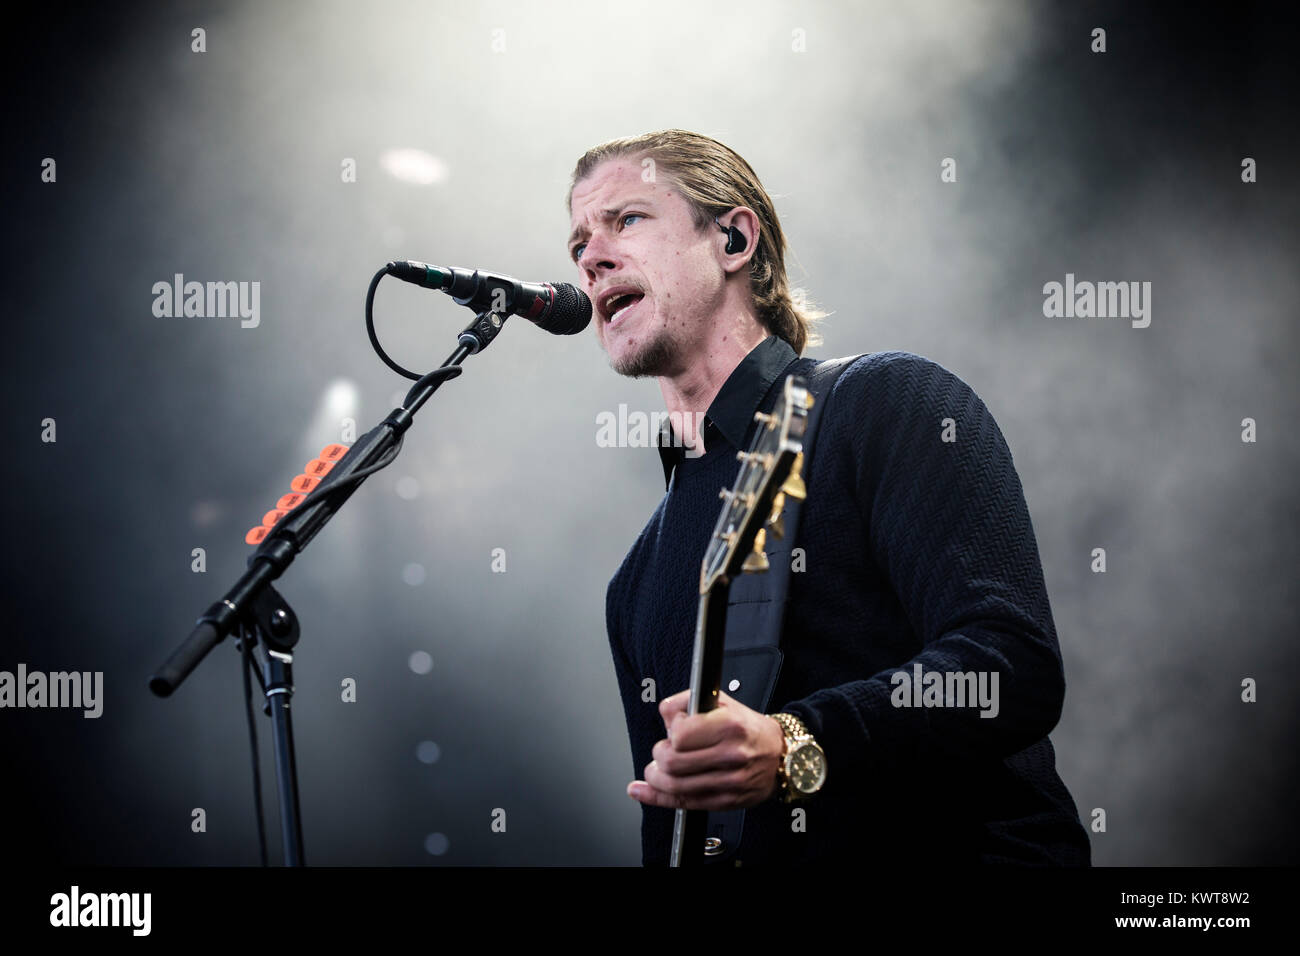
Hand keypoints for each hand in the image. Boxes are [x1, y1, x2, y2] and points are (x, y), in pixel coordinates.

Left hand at [627, 689, 785, 810]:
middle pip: (672, 762)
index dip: (670, 732)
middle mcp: (731, 755)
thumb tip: (665, 714)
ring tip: (656, 770)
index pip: (680, 734)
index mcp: (730, 726)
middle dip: (659, 755)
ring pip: (674, 785)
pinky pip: (685, 803)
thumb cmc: (749, 728)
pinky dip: (657, 798)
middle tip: (663, 751)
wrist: (781, 756)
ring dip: (656, 778)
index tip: (673, 731)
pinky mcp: (726, 802)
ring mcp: (730, 781)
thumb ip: (688, 701)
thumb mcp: (722, 702)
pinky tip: (643, 791)